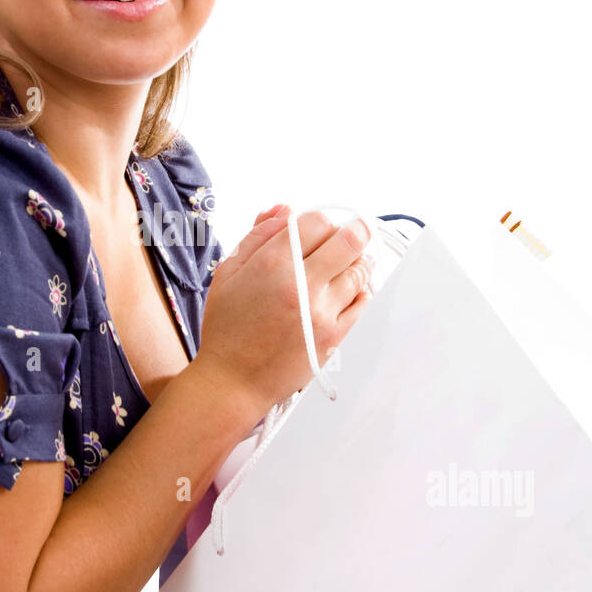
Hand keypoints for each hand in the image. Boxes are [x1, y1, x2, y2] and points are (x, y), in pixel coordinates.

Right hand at [192, 204, 373, 427]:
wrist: (233, 381)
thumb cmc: (227, 328)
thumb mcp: (228, 272)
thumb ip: (257, 235)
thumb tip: (286, 209)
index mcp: (271, 263)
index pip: (316, 221)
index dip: (319, 221)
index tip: (317, 231)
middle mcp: (300, 284)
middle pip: (349, 240)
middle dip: (351, 233)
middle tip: (346, 238)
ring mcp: (322, 312)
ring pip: (360, 269)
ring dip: (355, 262)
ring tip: (342, 268)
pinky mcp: (335, 337)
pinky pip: (364, 302)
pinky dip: (361, 291)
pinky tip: (347, 292)